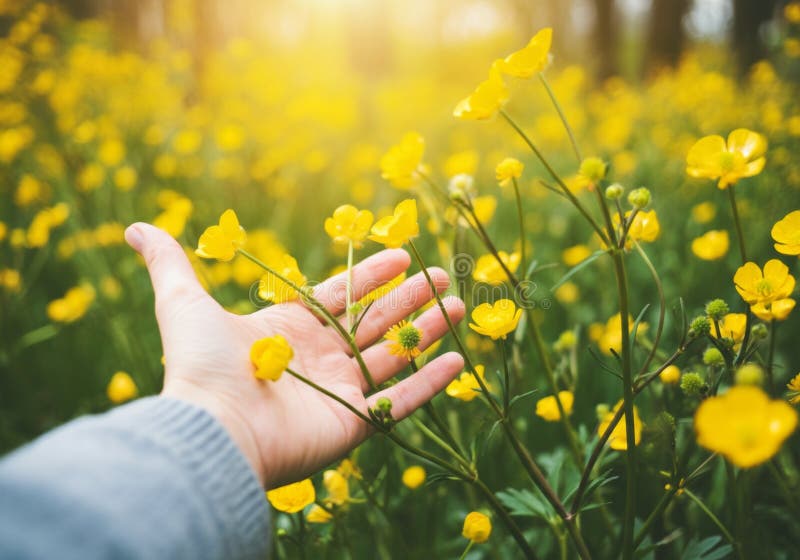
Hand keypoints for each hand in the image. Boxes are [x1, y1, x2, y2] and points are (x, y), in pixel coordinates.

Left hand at [124, 223, 464, 487]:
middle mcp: (319, 359)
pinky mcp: (354, 424)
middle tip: (441, 275)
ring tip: (458, 306)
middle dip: (409, 298)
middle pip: (375, 322)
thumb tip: (136, 228)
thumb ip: (170, 264)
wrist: (212, 430)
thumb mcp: (184, 304)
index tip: (402, 253)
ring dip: (428, 332)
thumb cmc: (201, 367)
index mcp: (290, 329)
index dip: (371, 275)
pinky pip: (401, 402)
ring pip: (395, 356)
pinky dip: (430, 384)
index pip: (341, 296)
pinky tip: (458, 360)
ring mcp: (339, 393)